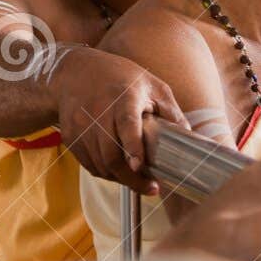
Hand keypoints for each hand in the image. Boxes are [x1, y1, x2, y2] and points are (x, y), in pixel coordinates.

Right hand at [55, 48, 187, 195]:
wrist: (74, 72)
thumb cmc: (120, 77)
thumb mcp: (151, 85)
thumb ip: (171, 111)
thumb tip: (189, 136)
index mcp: (124, 97)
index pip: (126, 124)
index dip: (132, 146)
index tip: (138, 166)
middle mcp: (99, 112)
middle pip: (111, 154)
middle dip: (131, 178)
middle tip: (151, 188)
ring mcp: (82, 126)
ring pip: (100, 164)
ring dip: (119, 178)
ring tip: (137, 179)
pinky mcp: (72, 137)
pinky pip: (89, 164)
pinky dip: (105, 172)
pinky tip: (118, 170)